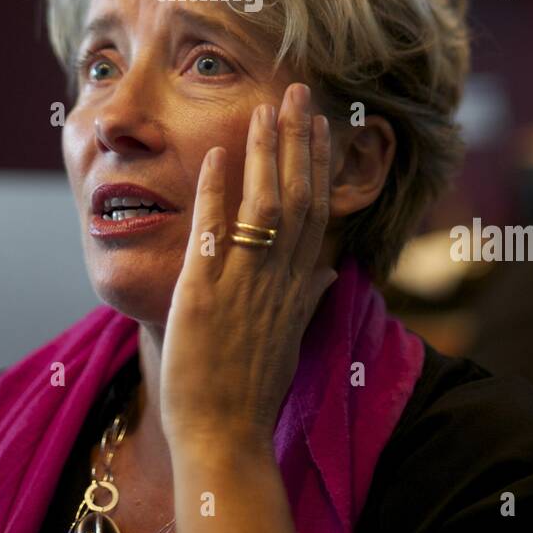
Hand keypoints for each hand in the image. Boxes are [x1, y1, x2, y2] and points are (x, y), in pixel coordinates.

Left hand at [159, 82, 337, 452]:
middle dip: (298, 141)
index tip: (321, 125)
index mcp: (298, 287)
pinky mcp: (205, 296)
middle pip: (298, 196)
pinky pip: (215, 234)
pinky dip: (217, 193)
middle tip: (299, 93)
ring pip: (266, 206)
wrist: (226, 439)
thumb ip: (307, 300)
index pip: (318, 212)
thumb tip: (328, 275)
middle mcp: (279, 280)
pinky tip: (216, 155)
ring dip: (266, 154)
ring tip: (264, 109)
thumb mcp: (291, 340)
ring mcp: (244, 286)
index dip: (320, 165)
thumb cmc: (253, 392)